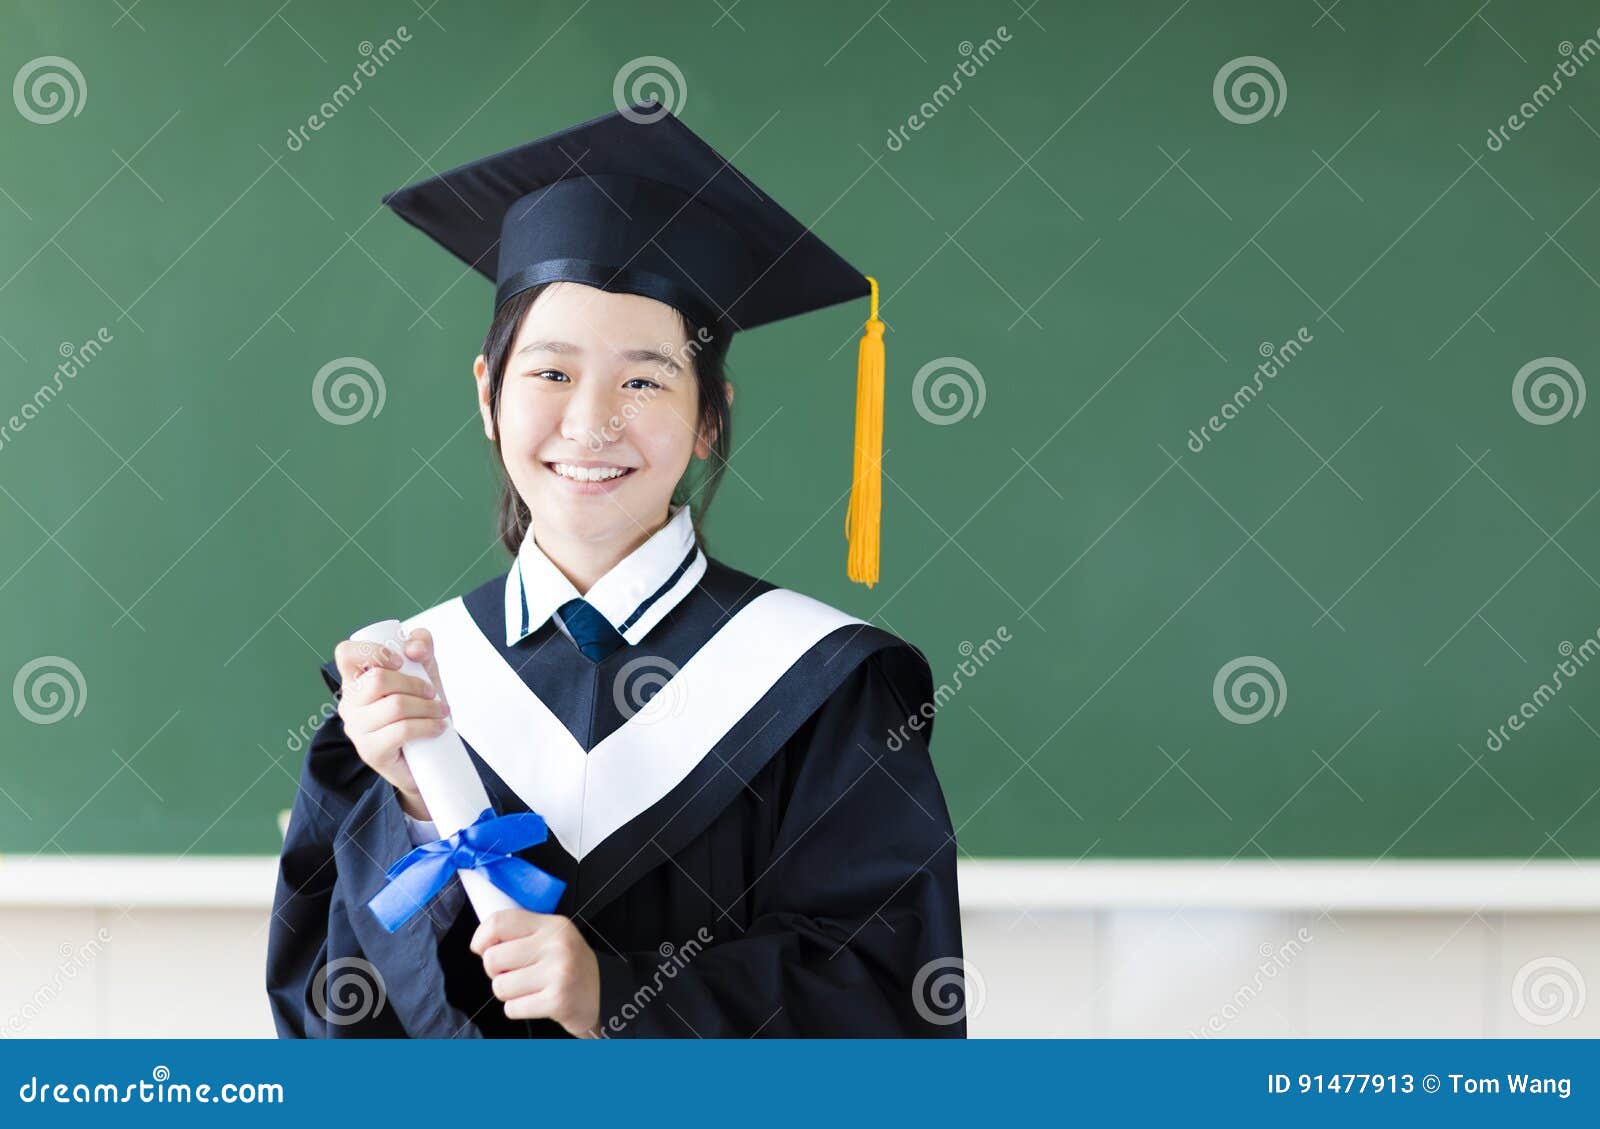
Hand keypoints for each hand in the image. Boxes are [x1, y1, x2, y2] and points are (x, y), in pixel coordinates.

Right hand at [332, 629, 449, 820]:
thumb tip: (413, 649)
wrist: (427, 755)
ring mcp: (356, 729)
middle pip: (377, 680)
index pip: (345, 653)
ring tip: (440, 712)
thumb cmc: (419, 707)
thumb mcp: (423, 670)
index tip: (400, 661)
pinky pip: (401, 730)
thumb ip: (421, 646)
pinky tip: (437, 727)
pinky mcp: (370, 752)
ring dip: (427, 707)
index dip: (373, 651)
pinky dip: (427, 726)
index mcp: (356, 679)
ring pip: (394, 706)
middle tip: (431, 693)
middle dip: (414, 683)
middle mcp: (349, 703)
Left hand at [470, 910, 600, 1037]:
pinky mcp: (558, 1000)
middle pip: (493, 958)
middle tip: (516, 974)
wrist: (605, 996)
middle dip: (496, 972)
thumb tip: (480, 943)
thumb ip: (521, 934)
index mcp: (552, 925)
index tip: (481, 948)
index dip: (481, 937)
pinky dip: (519, 1009)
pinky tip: (536, 1002)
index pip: (499, 921)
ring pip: (500, 986)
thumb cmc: (569, 967)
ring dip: (508, 994)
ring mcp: (559, 972)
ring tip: (529, 989)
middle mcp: (557, 944)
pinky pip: (512, 1008)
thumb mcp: (551, 939)